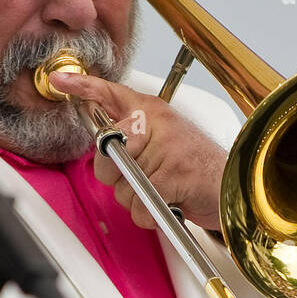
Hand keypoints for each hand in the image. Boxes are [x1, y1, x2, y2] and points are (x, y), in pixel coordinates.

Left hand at [48, 71, 226, 229]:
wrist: (235, 186)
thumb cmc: (196, 169)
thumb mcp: (165, 142)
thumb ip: (132, 141)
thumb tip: (104, 152)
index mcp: (151, 112)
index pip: (112, 93)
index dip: (84, 87)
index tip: (61, 82)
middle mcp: (157, 123)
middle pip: (106, 154)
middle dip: (117, 178)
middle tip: (144, 179)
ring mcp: (167, 147)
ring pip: (122, 185)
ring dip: (138, 200)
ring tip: (163, 191)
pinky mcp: (173, 174)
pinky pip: (140, 203)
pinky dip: (149, 215)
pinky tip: (168, 205)